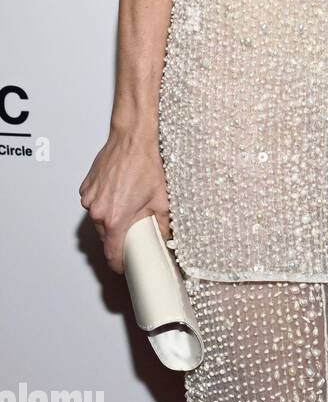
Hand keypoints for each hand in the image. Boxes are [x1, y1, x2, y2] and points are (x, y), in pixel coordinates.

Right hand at [79, 127, 170, 275]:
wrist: (134, 136)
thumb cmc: (147, 161)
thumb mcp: (163, 199)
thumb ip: (164, 225)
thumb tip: (166, 240)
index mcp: (115, 218)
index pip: (112, 256)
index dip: (122, 264)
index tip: (128, 266)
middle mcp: (97, 210)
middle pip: (107, 237)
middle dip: (121, 237)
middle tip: (138, 228)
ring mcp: (90, 198)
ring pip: (100, 220)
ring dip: (113, 218)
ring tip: (130, 202)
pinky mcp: (87, 187)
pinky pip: (95, 204)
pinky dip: (106, 203)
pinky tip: (121, 191)